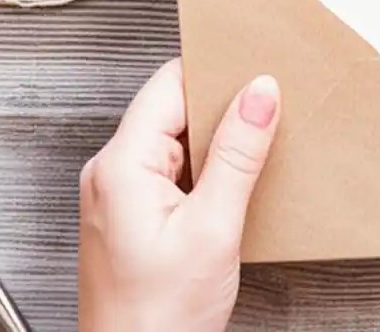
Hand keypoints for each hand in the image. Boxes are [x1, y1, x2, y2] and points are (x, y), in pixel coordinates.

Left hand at [78, 59, 280, 331]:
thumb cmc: (158, 318)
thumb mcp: (213, 228)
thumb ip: (238, 154)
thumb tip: (260, 92)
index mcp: (121, 165)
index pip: (169, 84)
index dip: (215, 72)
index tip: (258, 73)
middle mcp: (111, 173)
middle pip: (173, 110)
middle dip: (222, 111)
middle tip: (269, 117)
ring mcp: (118, 196)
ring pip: (176, 142)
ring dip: (217, 146)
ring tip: (255, 159)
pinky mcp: (132, 218)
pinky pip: (172, 173)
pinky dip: (206, 175)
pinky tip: (233, 192)